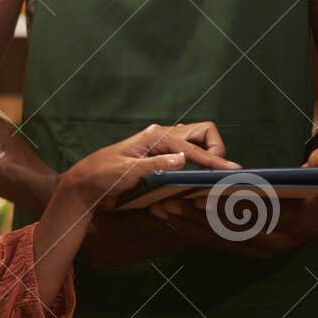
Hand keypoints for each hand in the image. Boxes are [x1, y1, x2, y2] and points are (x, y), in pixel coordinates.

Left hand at [56, 122, 238, 213]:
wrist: (85, 184)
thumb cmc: (102, 175)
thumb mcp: (127, 171)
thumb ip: (155, 165)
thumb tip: (182, 159)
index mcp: (154, 136)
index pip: (192, 146)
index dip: (213, 159)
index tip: (232, 170)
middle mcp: (162, 138)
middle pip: (201, 133)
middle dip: (216, 148)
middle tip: (220, 171)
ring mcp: (162, 148)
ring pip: (196, 142)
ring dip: (209, 155)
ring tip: (218, 175)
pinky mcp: (160, 159)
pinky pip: (187, 155)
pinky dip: (199, 162)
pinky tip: (203, 177)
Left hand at [148, 139, 317, 256]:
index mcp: (295, 225)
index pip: (254, 217)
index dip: (224, 207)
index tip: (198, 195)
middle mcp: (276, 243)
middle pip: (228, 231)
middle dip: (195, 217)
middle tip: (167, 201)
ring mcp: (259, 249)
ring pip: (216, 239)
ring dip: (186, 225)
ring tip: (159, 208)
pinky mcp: (245, 249)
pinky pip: (214, 243)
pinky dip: (191, 231)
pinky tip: (169, 219)